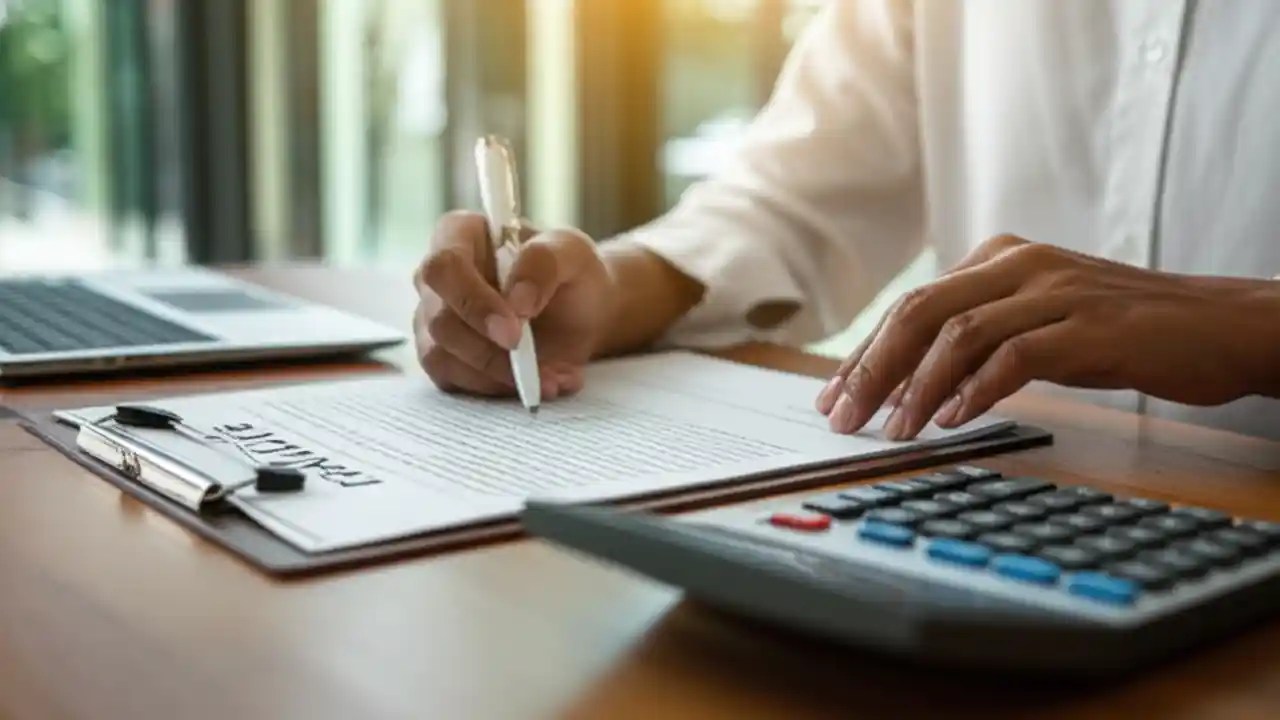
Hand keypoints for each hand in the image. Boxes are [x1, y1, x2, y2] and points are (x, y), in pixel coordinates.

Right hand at [413, 211, 615, 398]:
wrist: (582, 313)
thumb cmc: (571, 272)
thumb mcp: (572, 253)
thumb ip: (544, 264)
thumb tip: (516, 302)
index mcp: (459, 235)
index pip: (444, 266)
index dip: (473, 302)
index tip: (514, 332)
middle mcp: (438, 278)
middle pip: (440, 320)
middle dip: (489, 351)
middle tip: (539, 368)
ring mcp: (435, 319)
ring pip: (441, 356)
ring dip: (499, 377)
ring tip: (554, 378)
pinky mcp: (444, 356)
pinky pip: (454, 380)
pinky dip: (498, 389)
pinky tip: (541, 384)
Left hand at [816, 234, 1279, 438]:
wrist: (1216, 324)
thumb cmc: (1120, 330)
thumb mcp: (1038, 320)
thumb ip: (979, 338)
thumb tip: (908, 384)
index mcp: (999, 259)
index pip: (913, 305)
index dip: (866, 352)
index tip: (834, 395)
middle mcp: (1020, 265)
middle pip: (921, 312)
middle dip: (873, 368)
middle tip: (844, 416)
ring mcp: (1056, 292)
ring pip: (960, 334)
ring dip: (917, 388)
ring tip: (895, 429)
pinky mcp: (1092, 327)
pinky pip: (1017, 355)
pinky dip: (978, 388)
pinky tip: (956, 419)